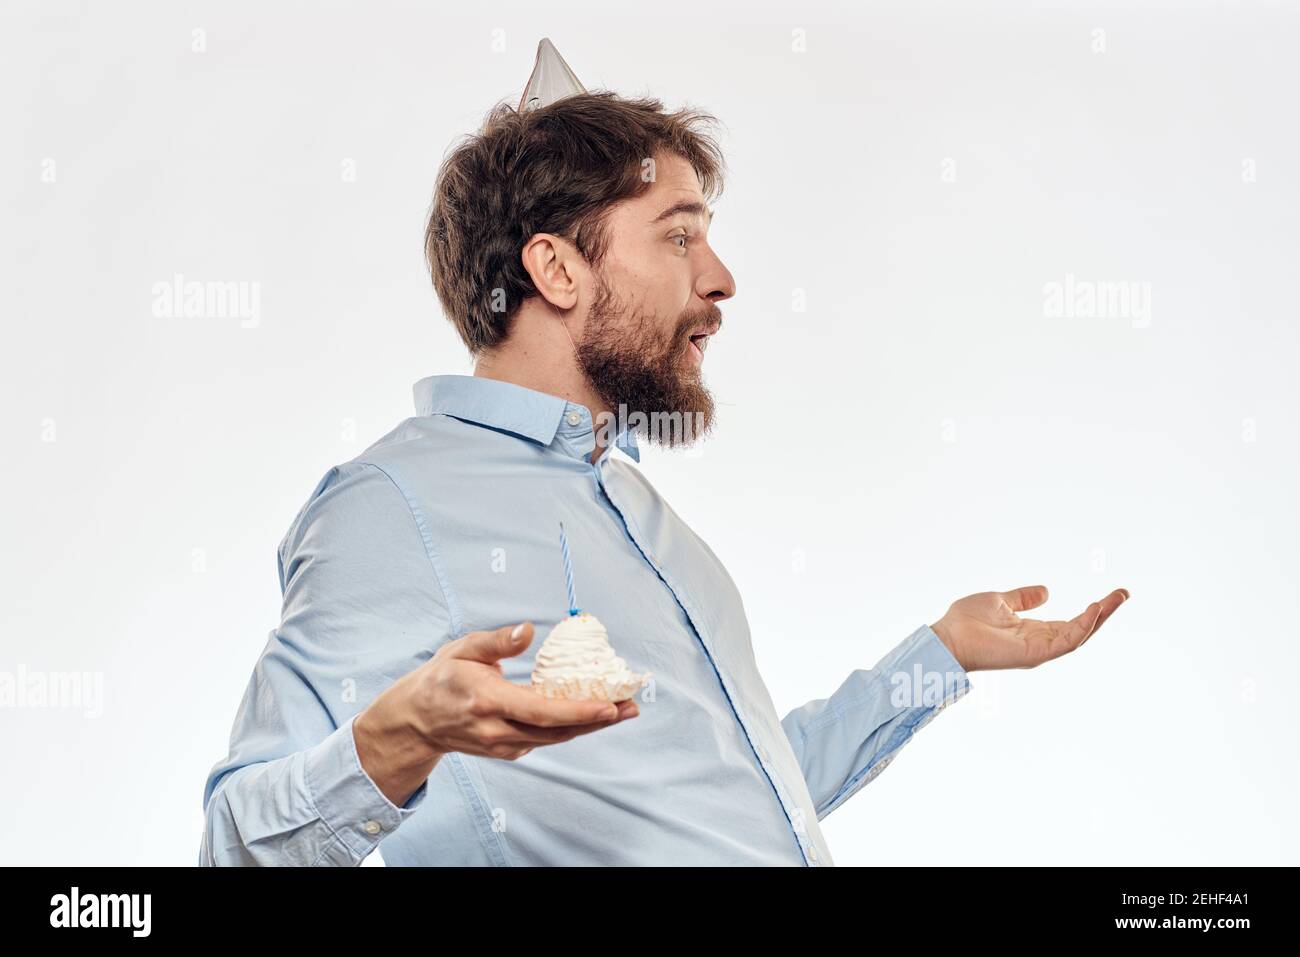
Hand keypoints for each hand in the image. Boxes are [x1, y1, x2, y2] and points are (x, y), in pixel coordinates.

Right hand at [355, 621, 638, 805]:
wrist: (415, 721)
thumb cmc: (441, 679)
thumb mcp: (462, 649)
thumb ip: (497, 641)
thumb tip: (528, 630)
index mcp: (488, 702)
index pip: (541, 712)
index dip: (578, 712)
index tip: (609, 705)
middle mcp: (498, 731)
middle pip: (557, 731)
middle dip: (598, 720)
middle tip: (632, 706)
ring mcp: (503, 745)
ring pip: (556, 739)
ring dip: (591, 726)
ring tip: (624, 710)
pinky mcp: (508, 750)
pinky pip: (546, 739)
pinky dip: (571, 728)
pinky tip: (594, 714)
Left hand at [929, 585, 1129, 671]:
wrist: (947, 636)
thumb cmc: (966, 621)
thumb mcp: (1000, 601)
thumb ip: (1023, 598)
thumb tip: (1047, 590)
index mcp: (1035, 631)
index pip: (1073, 621)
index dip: (1094, 609)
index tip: (1113, 593)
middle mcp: (1042, 642)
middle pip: (1083, 629)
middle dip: (1106, 612)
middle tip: (1124, 593)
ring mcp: (1040, 650)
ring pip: (1080, 635)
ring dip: (1100, 616)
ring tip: (1116, 597)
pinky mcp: (1034, 654)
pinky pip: (1066, 642)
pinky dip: (1082, 627)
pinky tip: (1094, 609)